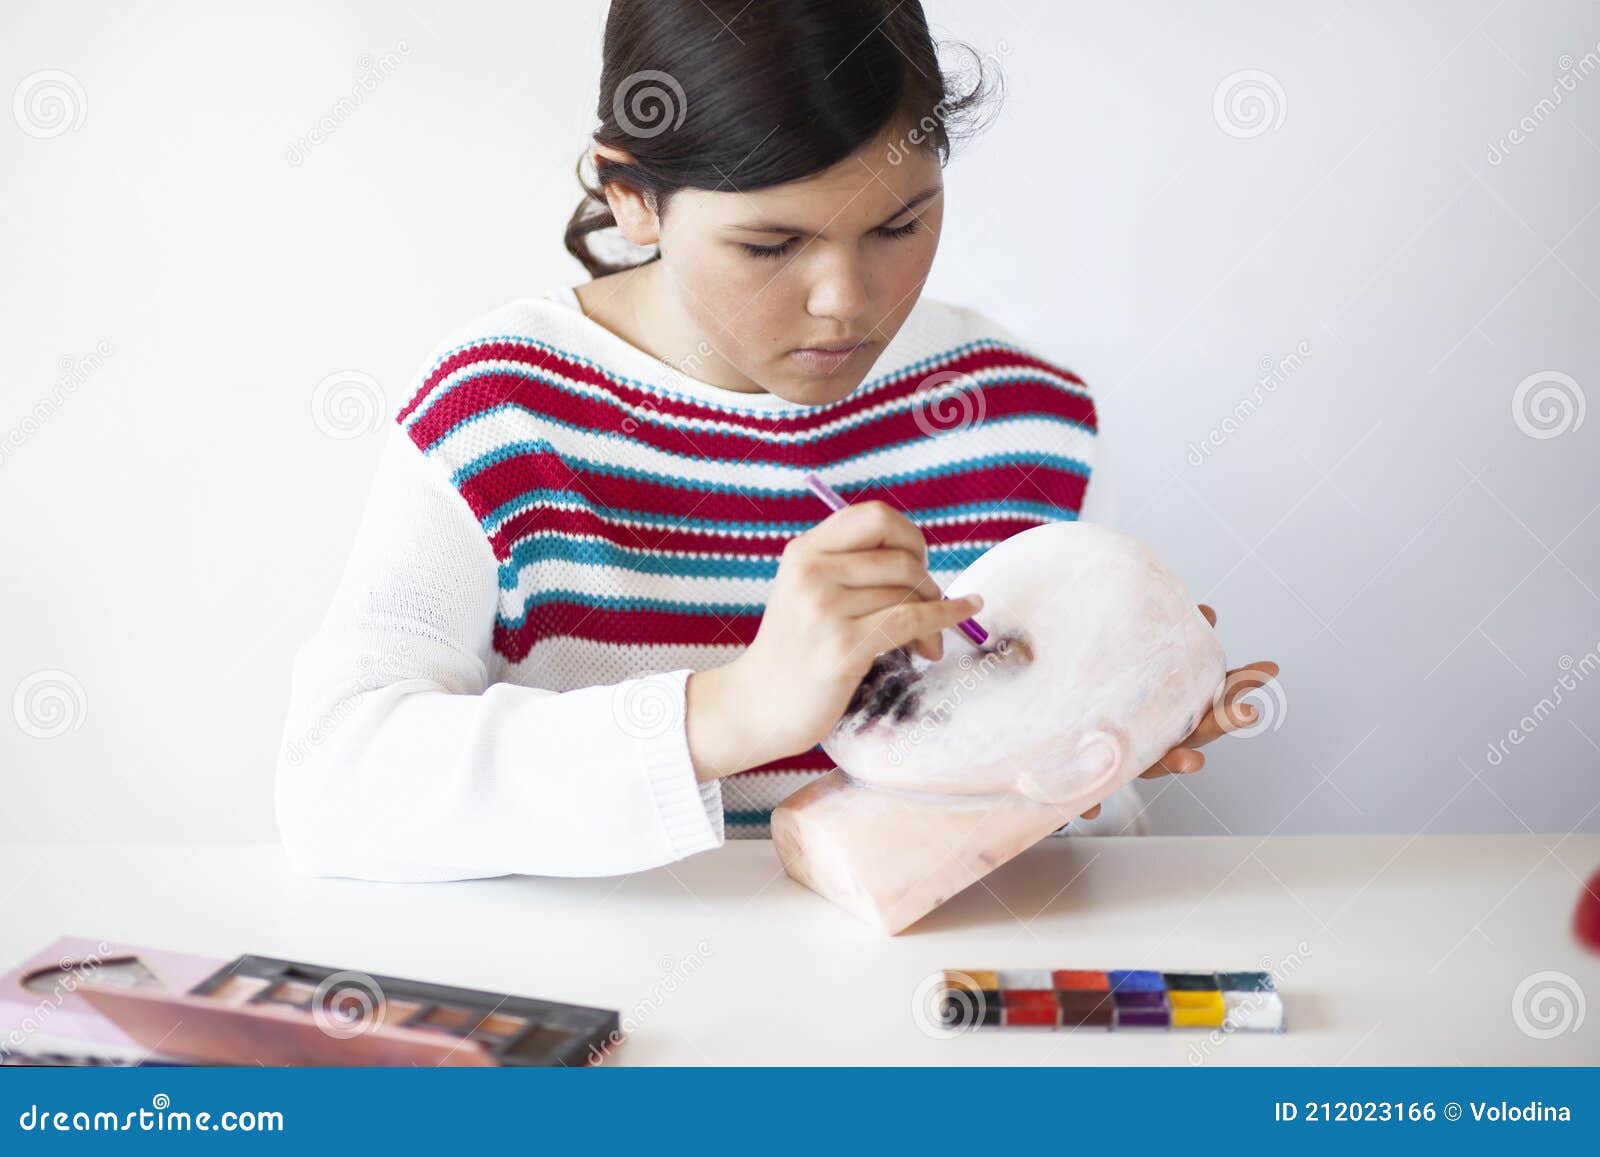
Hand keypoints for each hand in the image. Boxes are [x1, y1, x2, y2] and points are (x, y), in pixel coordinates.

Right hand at [685, 501, 981, 779]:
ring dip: (932, 616)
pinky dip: (945, 617)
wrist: (758, 706)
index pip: (875, 517)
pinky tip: (965, 613)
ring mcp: (824, 610)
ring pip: (908, 594)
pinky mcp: (842, 647)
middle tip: (927, 610)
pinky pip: (911, 621)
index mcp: (804, 551)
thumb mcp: (808, 592)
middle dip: (928, 583)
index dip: (909, 536)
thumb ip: (850, 567)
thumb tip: (921, 561)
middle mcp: (811, 573)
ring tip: (925, 643)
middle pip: (901, 559)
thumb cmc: (796, 651)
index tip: (916, 563)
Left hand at [1077, 603, 1279, 819]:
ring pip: (1163, 761)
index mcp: (1182, 709)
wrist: (1073, 733)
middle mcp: (1169, 737)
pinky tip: (1095, 803)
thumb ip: (1175, 640)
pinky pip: (1103, 783)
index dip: (1244, 682)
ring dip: (1180, 762)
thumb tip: (1207, 613)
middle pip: (1201, 730)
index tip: (1270, 669)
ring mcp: (1141, 756)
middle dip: (1224, 722)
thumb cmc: (1123, 691)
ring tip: (1193, 761)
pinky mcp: (1106, 770)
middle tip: (1248, 712)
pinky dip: (1096, 797)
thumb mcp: (1147, 660)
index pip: (1218, 694)